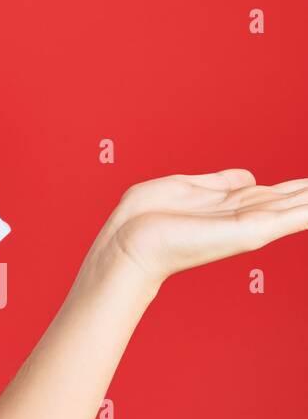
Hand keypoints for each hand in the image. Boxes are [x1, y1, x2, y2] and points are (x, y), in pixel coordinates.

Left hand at [99, 168, 307, 290]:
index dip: (305, 186)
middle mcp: (251, 213)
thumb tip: (249, 176)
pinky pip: (297, 215)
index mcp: (235, 201)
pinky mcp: (253, 231)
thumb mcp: (188, 188)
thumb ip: (221, 182)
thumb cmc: (146, 218)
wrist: (129, 242)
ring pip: (304, 206)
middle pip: (300, 198)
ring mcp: (255, 223)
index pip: (283, 192)